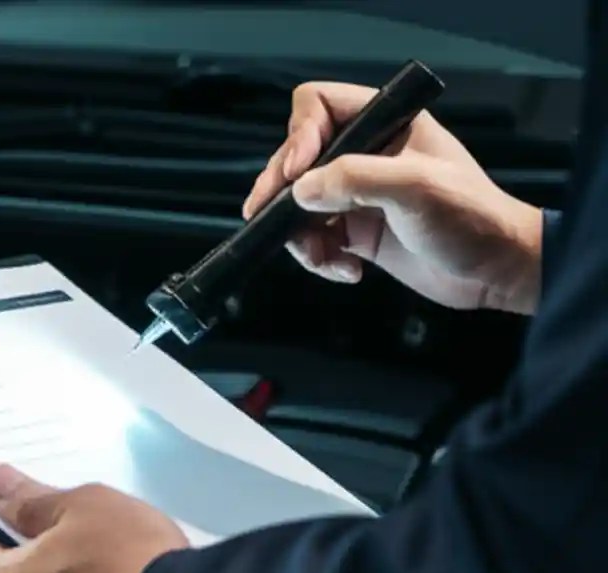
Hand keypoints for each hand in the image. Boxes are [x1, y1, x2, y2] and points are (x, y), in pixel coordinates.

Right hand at [244, 81, 543, 313]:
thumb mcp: (414, 187)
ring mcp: (356, 194)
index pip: (318, 106)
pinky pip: (312, 237)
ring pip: (296, 203)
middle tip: (272, 217)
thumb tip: (299, 190)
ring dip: (297, 233)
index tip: (297, 174)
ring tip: (322, 257)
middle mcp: (365, 153)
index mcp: (385, 123)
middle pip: (296, 158)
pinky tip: (346, 270)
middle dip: (283, 192)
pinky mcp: (354, 232)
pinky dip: (317, 257)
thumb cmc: (472, 218)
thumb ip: (354, 179)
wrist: (496, 271)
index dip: (299, 135)